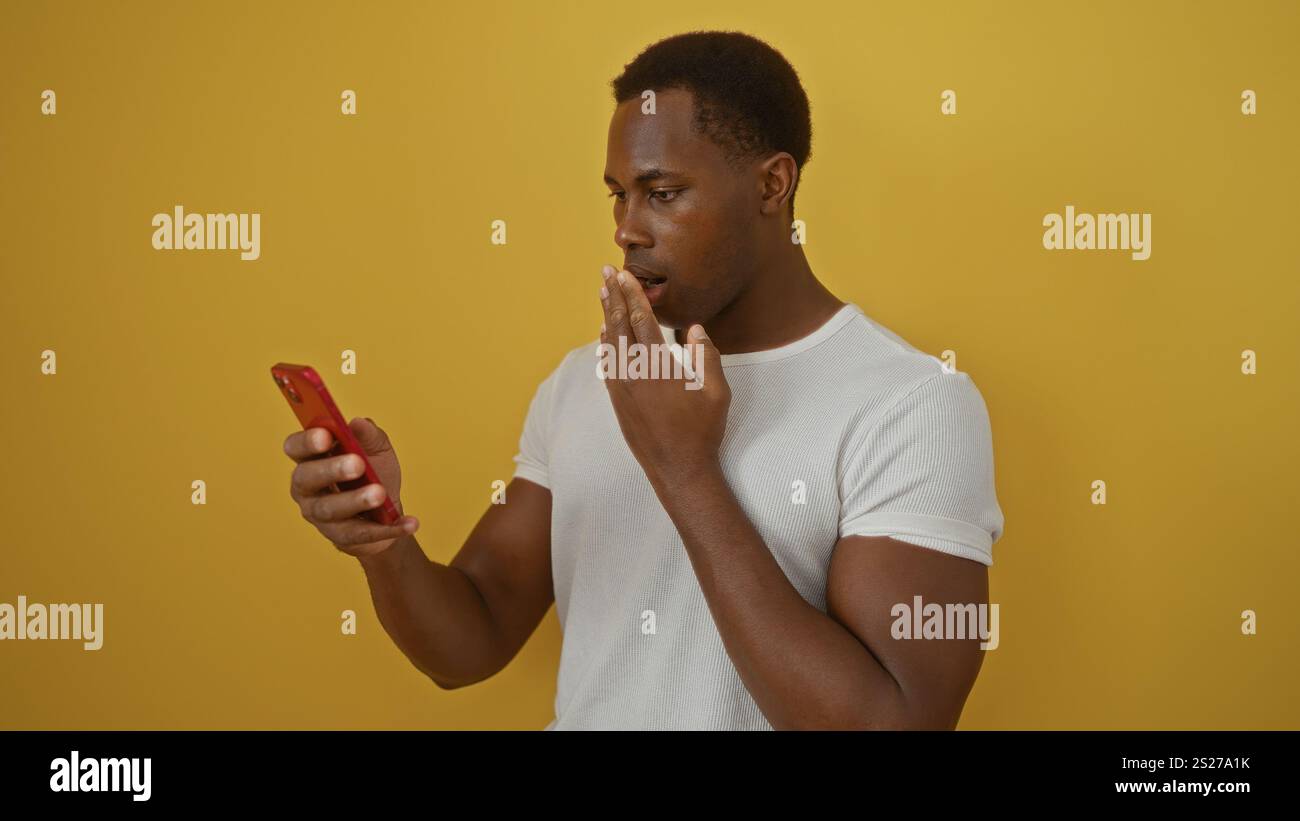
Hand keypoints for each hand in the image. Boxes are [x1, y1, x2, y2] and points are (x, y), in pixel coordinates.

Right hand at [283, 417, 419, 556]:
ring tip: (380, 494)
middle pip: (307, 478)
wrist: (386, 512)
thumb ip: (368, 434)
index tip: (326, 436)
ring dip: (356, 500)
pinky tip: (409, 522)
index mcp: (310, 458)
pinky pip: (361, 534)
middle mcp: (306, 487)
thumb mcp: (377, 449)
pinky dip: (387, 529)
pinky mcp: (339, 537)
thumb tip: (358, 423)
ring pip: (330, 508)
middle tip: (357, 464)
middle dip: (331, 469)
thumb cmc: (373, 473)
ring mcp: (319, 514)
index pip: (295, 447)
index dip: (306, 442)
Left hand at [598, 264, 729, 487]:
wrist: (678, 468)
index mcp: (659, 366)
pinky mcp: (618, 400)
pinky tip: (603, 333)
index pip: (641, 320)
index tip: (625, 274)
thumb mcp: (716, 392)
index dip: (633, 295)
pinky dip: (605, 344)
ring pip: (610, 342)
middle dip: (613, 295)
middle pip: (619, 325)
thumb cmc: (702, 430)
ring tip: (602, 292)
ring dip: (605, 315)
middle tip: (605, 271)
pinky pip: (607, 364)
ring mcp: (622, 387)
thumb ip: (707, 356)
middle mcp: (634, 373)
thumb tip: (695, 329)